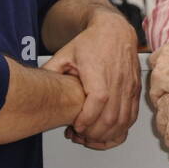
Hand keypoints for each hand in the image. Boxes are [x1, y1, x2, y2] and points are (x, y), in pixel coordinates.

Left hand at [48, 11, 140, 149]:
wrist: (114, 30)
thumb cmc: (91, 42)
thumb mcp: (65, 54)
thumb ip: (50, 71)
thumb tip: (34, 86)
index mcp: (99, 71)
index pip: (98, 101)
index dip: (88, 119)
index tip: (77, 127)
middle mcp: (117, 80)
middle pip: (111, 116)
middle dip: (95, 133)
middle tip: (81, 136)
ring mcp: (128, 86)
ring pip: (123, 120)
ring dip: (108, 134)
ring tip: (92, 137)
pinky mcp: (134, 90)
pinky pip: (132, 116)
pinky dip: (121, 128)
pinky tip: (108, 132)